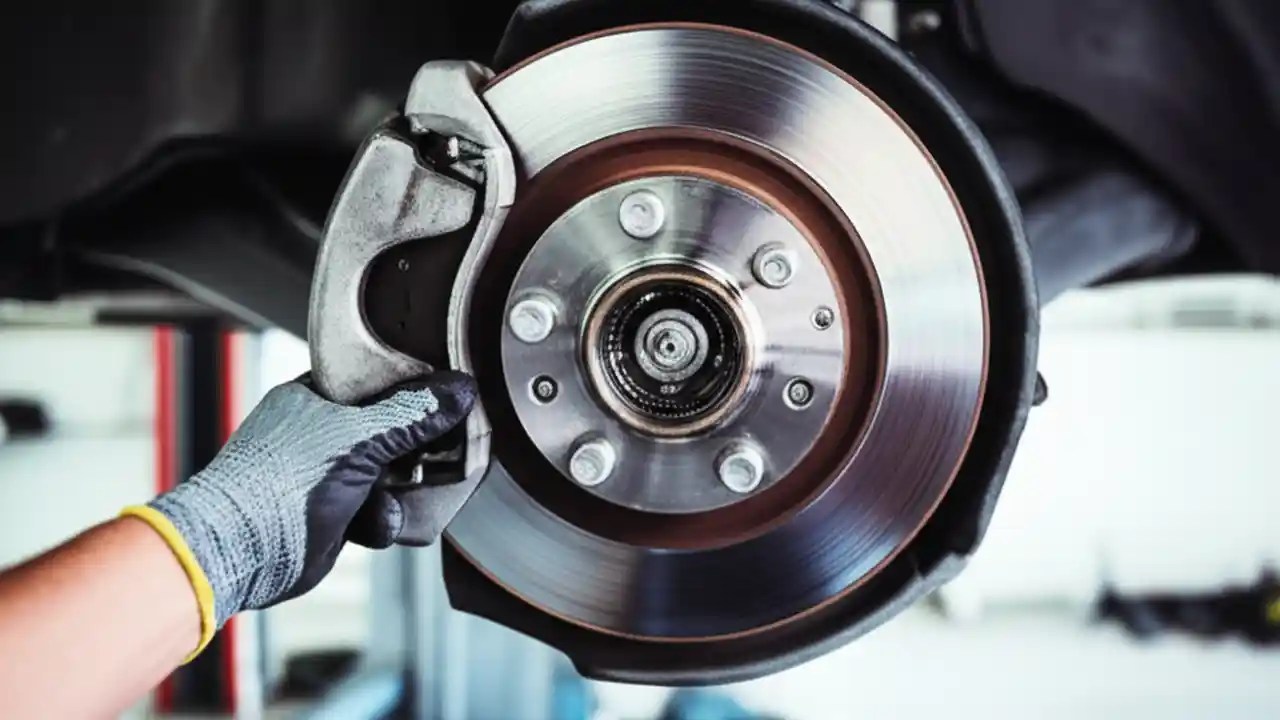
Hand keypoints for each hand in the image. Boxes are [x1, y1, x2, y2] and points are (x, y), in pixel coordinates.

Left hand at [127, 371, 474, 653]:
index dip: (416, 392)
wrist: (238, 553)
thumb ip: (412, 413)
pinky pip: (380, 509)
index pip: (381, 380)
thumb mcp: (358, 438)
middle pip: (393, 429)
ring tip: (390, 500)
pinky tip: (375, 526)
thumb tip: (458, 390)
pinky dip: (384, 520)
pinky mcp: (334, 512)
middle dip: (416, 450)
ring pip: (392, 473)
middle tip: (438, 456)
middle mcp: (321, 431)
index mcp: (316, 395)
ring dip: (400, 492)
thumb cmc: (278, 484)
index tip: (446, 405)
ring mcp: (326, 473)